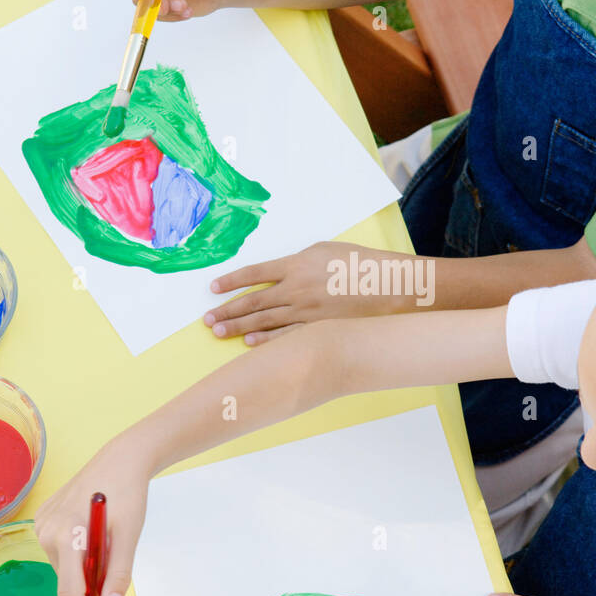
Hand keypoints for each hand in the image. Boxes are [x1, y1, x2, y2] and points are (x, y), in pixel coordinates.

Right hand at [34, 436, 153, 595]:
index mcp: (68, 534)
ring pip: (65, 568)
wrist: (121, 459)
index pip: (69, 591)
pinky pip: (61, 552)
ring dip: (85, 574)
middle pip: (68, 582)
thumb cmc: (128, 494)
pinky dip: (78, 558)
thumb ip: (120, 575)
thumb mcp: (129, 535)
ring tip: (109, 552)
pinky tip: (94, 540)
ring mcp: (42, 524)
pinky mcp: (43, 519)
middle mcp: (47, 530)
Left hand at [204, 242, 418, 342]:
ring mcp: (306, 312)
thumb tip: (279, 273)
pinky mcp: (317, 328)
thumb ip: (298, 262)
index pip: (254, 273)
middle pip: (253, 301)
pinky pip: (286, 336)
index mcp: (296, 265)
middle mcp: (296, 289)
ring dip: (239, 328)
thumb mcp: (325, 250)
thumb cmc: (360, 264)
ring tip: (218, 332)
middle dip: (227, 311)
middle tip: (207, 320)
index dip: (231, 282)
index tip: (213, 288)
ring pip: (264, 321)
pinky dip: (266, 341)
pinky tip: (250, 344)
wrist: (388, 286)